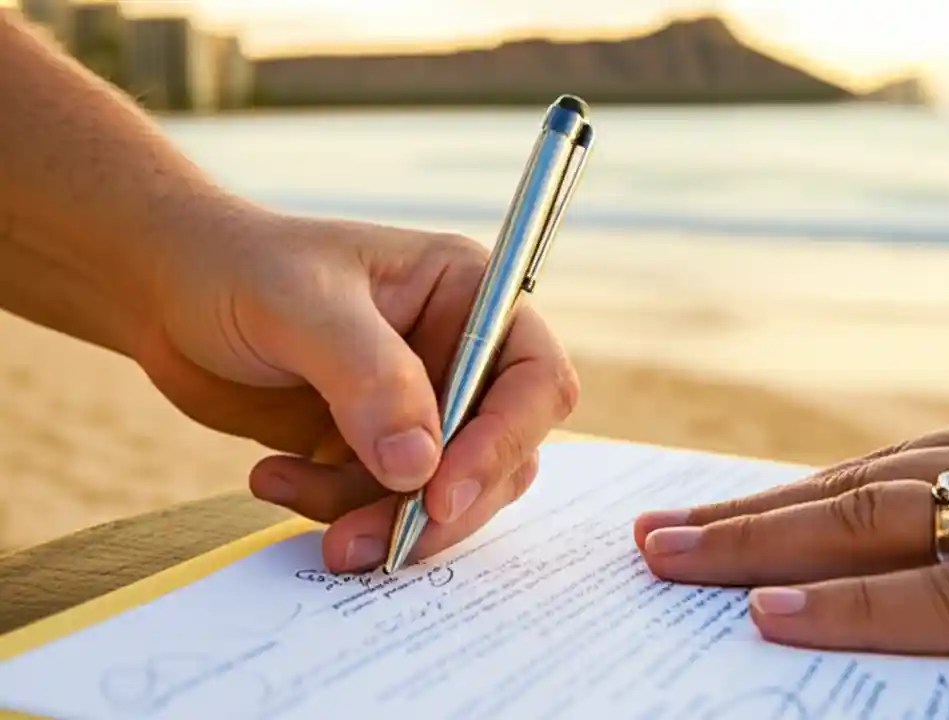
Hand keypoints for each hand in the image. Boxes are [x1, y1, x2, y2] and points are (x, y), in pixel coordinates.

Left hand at [132, 202, 577, 572]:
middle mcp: (459, 353)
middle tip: (376, 540)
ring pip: (447, 492)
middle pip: (502, 453)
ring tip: (304, 510)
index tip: (442, 493)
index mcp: (468, 295)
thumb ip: (369, 379)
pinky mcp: (376, 448)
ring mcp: (422, 406)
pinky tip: (273, 478)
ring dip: (384, 520)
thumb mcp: (300, 307)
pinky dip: (336, 510)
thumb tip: (421, 466)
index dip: (505, 440)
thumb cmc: (235, 268)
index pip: (534, 378)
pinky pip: (386, 506)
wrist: (163, 293)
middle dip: (442, 504)